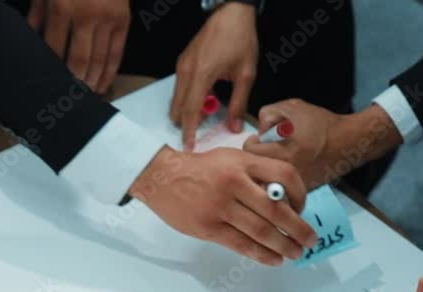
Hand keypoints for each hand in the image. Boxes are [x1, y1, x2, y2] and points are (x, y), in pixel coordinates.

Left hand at [27, 0, 129, 92]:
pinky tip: (103, 84)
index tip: (48, 85)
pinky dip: (110, 71)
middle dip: (75, 84)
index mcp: (63, 7)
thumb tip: (30, 40)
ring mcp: (108, 19)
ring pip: (100, 61)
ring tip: (86, 97)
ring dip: (93, 82)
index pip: (55, 49)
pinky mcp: (123, 20)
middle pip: (80, 61)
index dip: (52, 70)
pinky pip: (117, 52)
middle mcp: (87, 16)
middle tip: (69, 101)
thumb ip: (37, 15)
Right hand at [129, 147, 316, 264]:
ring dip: (283, 245)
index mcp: (242, 163)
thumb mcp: (230, 159)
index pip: (284, 176)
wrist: (162, 178)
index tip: (302, 208)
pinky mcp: (209, 227)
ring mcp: (220, 207)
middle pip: (277, 209)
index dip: (300, 194)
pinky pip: (241, 244)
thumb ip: (255, 174)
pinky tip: (274, 259)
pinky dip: (261, 254)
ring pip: (261, 231)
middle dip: (298, 228)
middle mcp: (234, 183)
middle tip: (310, 240)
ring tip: (295, 253)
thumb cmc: (200, 170)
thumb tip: (284, 200)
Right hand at [170, 3, 257, 149]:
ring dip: (187, 111)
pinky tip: (204, 99)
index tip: (189, 147)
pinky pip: (179, 88)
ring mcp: (182, 66)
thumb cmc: (240, 39)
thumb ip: (238, 103)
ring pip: (176, 99)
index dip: (189, 131)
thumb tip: (233, 127)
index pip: (191, 110)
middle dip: (185, 124)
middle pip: (178, 108)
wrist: (230, 13)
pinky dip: (187, 99)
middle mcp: (186, 71)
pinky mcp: (182, 63)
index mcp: (202, 74)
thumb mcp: (246, 74)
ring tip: (205, 115)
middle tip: (198, 136)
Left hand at [244, 100, 400, 188]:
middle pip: (255, 170)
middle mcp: (288, 171)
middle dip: (257, 158)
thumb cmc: (322, 124)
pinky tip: (289, 167)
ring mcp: (296, 184)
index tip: (260, 139)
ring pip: (266, 182)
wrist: (349, 142)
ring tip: (278, 158)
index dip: (252, 142)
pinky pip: (281, 188)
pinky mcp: (303, 191)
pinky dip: (279, 180)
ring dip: (266, 171)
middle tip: (268, 149)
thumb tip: (259, 132)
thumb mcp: (292, 107)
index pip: (250, 152)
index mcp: (284, 151)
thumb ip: (268, 115)